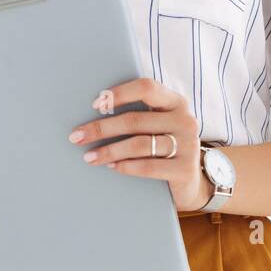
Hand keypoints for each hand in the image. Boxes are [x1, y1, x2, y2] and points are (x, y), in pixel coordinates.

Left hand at [69, 77, 207, 211]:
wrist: (193, 182)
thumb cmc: (165, 148)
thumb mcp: (158, 126)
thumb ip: (140, 114)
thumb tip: (96, 110)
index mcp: (175, 102)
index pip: (146, 88)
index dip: (119, 94)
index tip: (95, 105)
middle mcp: (185, 120)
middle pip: (135, 120)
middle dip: (101, 128)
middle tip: (77, 136)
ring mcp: (188, 144)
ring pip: (139, 144)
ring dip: (109, 151)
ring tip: (89, 156)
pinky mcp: (185, 169)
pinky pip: (148, 167)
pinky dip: (125, 166)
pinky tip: (111, 167)